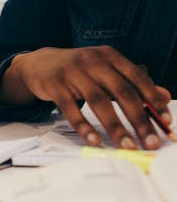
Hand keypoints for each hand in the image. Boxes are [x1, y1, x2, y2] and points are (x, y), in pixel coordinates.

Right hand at [6, 46, 171, 149]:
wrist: (38, 64)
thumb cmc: (77, 70)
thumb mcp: (105, 72)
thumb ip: (133, 84)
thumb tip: (165, 98)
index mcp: (109, 56)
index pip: (137, 78)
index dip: (154, 100)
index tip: (167, 122)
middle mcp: (92, 60)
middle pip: (121, 91)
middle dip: (139, 119)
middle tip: (152, 142)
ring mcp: (71, 72)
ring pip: (98, 101)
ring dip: (115, 126)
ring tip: (127, 146)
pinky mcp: (54, 85)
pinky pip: (71, 109)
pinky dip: (83, 126)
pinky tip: (94, 140)